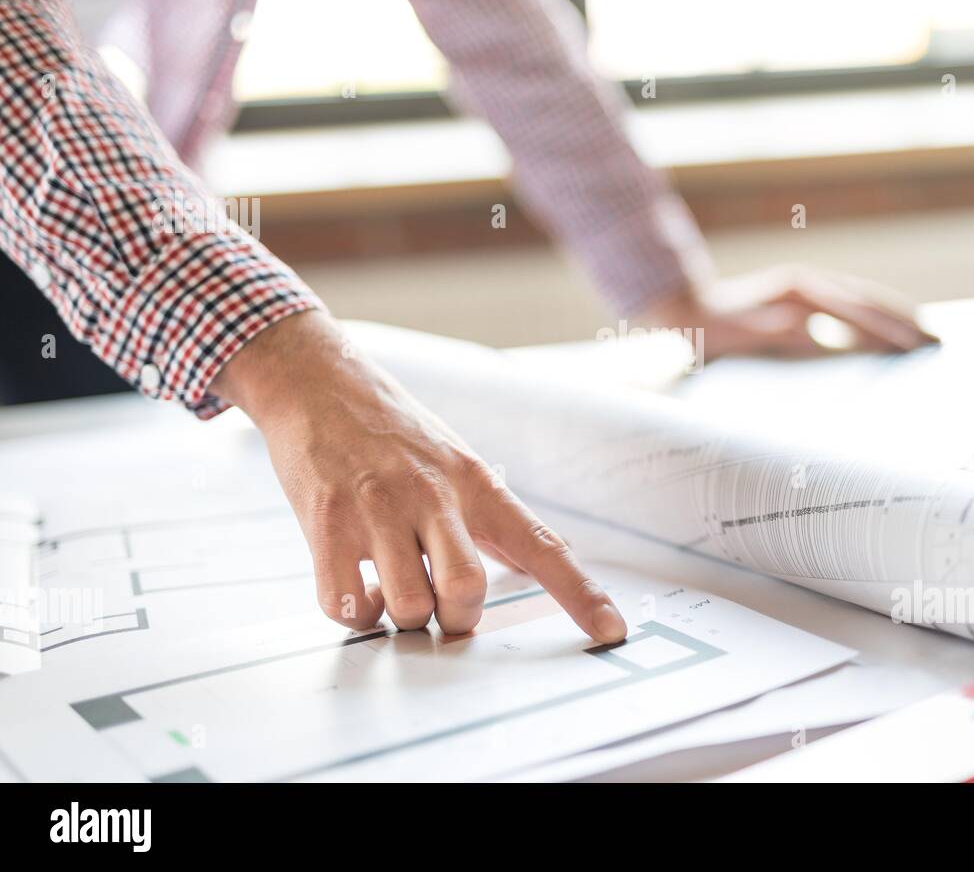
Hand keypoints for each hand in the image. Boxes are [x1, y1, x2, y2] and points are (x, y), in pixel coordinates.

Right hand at [210, 311, 627, 642]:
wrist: (318, 383)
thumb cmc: (393, 431)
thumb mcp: (457, 463)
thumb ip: (492, 519)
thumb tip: (538, 562)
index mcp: (477, 483)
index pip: (541, 545)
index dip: (580, 594)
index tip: (613, 632)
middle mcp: (433, 495)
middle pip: (467, 590)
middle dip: (457, 619)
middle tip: (441, 606)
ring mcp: (377, 509)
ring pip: (409, 606)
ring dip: (403, 619)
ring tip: (392, 589)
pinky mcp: (326, 524)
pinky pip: (347, 605)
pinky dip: (357, 614)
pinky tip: (358, 589)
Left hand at [642, 266, 938, 358]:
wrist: (687, 308)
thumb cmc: (713, 328)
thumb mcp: (739, 332)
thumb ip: (771, 329)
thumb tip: (805, 327)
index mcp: (797, 292)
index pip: (853, 311)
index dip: (885, 329)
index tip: (914, 344)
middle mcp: (807, 282)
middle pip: (866, 300)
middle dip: (902, 320)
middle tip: (935, 340)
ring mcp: (806, 287)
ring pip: (862, 299)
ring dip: (893, 315)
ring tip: (924, 334)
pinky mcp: (804, 296)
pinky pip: (849, 305)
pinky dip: (874, 316)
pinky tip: (888, 333)